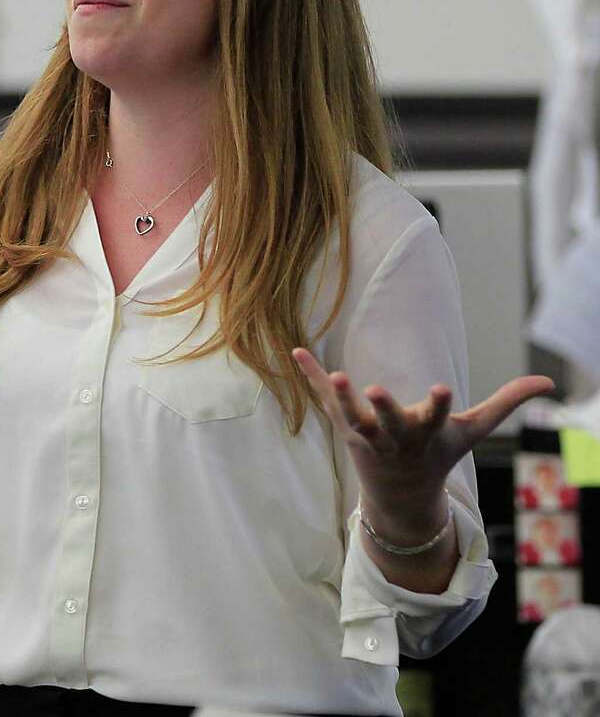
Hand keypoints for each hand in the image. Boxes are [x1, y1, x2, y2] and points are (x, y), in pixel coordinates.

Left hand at [292, 348, 552, 532]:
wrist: (400, 494)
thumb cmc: (439, 452)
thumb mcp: (473, 430)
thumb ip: (508, 403)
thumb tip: (550, 383)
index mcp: (426, 433)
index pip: (434, 417)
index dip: (435, 404)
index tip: (438, 388)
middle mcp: (394, 436)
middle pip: (388, 422)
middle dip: (383, 409)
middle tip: (374, 390)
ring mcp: (366, 434)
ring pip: (351, 416)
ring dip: (341, 397)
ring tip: (336, 374)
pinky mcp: (344, 427)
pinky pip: (324, 400)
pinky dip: (311, 377)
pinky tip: (297, 351)